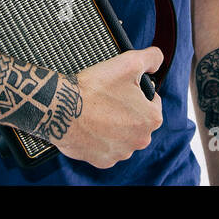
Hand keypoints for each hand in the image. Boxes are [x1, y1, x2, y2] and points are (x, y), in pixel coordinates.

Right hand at [54, 46, 164, 168]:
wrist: (61, 107)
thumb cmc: (95, 87)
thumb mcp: (128, 62)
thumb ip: (151, 58)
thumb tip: (157, 60)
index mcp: (151, 119)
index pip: (152, 102)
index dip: (137, 91)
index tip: (121, 88)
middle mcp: (140, 140)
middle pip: (138, 120)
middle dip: (127, 110)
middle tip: (108, 98)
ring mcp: (121, 153)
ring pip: (123, 135)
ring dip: (114, 126)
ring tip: (97, 111)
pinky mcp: (103, 161)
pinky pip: (107, 148)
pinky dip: (100, 139)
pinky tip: (91, 126)